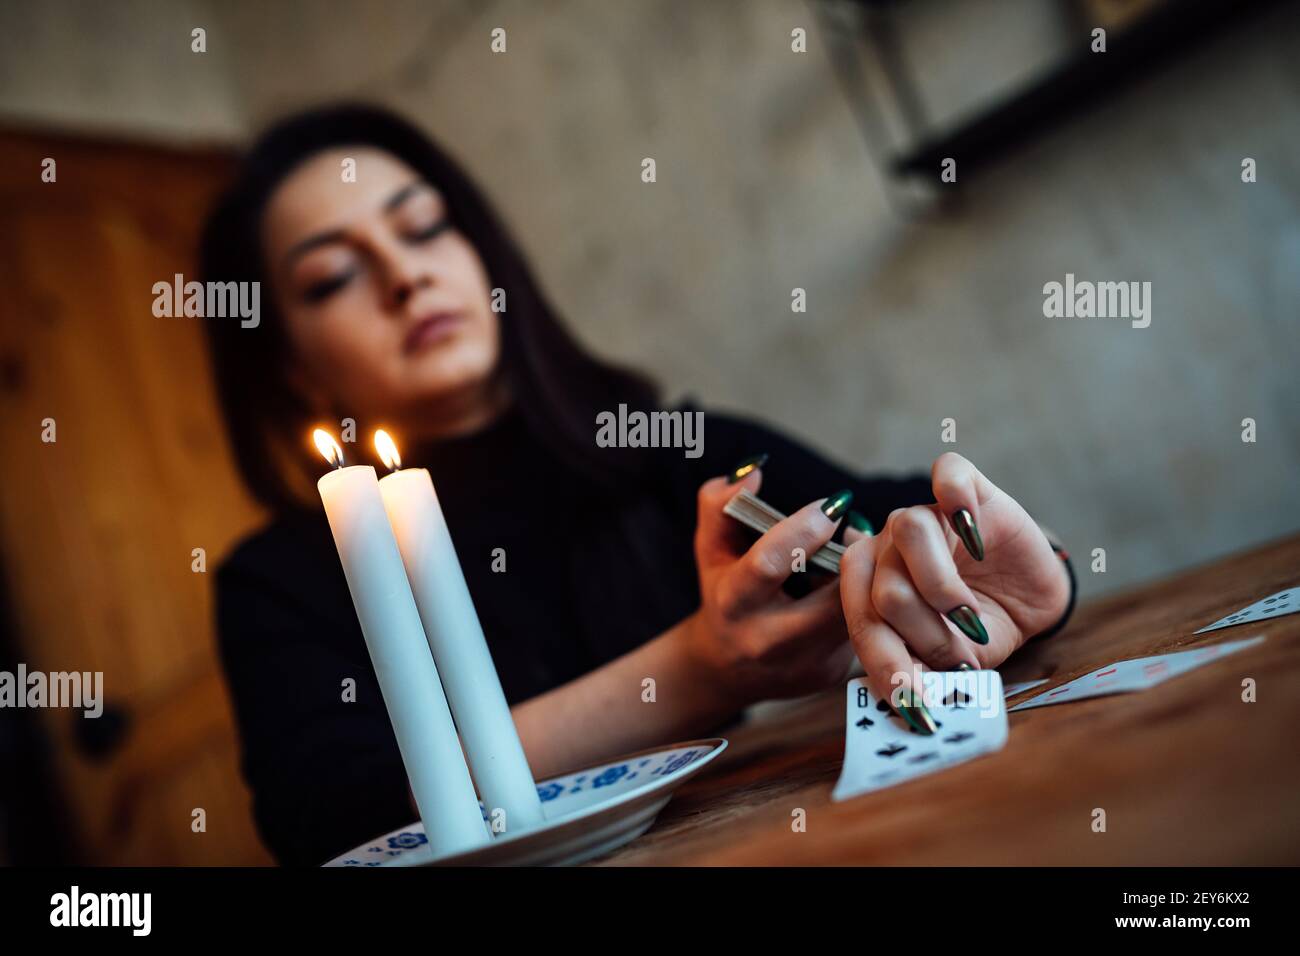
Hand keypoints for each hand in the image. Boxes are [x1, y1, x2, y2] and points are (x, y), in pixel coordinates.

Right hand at [684, 460, 856, 705]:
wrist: (728, 669)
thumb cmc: (723, 594)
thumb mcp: (711, 548)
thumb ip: (720, 503)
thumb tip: (753, 472)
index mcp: (734, 604)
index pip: (770, 564)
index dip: (805, 529)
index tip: (833, 504)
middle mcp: (768, 640)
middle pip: (833, 596)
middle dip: (857, 557)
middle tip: (865, 528)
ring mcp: (805, 663)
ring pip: (860, 614)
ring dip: (871, 578)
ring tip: (870, 551)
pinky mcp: (833, 675)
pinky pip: (868, 629)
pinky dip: (874, 599)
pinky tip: (870, 582)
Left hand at [839, 452, 1070, 709]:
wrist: (1034, 601)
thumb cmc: (982, 628)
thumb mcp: (948, 660)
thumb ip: (917, 668)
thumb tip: (902, 695)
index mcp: (872, 585)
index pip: (857, 614)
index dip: (883, 660)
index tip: (914, 698)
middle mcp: (889, 546)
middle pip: (880, 584)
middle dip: (922, 635)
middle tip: (958, 658)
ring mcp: (926, 514)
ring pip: (906, 533)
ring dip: (942, 590)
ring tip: (971, 616)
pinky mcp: (968, 488)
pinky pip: (949, 474)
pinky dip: (958, 502)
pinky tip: (975, 537)